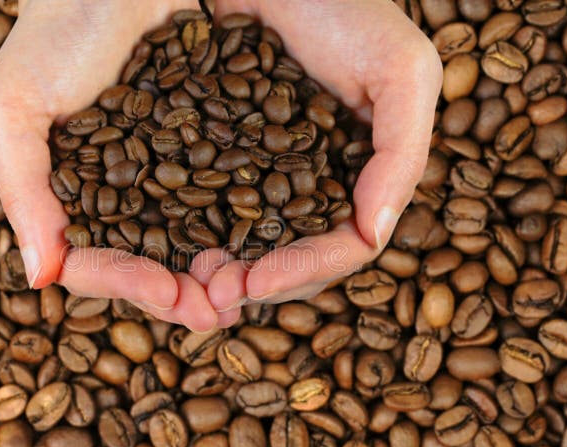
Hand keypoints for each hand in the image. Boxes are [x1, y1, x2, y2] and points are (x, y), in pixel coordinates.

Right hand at [0, 0, 225, 331]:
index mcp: (67, 195)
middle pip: (146, 265)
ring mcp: (160, 176)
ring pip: (186, 244)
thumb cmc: (56, 29)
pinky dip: (239, 229)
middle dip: (181, 295)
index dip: (127, 286)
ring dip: (214, 273)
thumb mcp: (13, 104)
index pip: (91, 263)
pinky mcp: (201, 150)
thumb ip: (21, 187)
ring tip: (244, 290)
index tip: (171, 297)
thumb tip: (40, 276)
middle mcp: (115, 194)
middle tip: (219, 313)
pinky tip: (264, 245)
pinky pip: (219, 202)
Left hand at [204, 0, 441, 315]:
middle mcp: (311, 182)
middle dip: (253, 284)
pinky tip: (164, 246)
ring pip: (245, 240)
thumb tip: (374, 234)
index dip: (302, 271)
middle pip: (289, 255)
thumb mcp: (402, 71)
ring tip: (182, 283)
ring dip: (217, 271)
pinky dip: (188, 231)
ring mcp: (264, 170)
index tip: (254, 284)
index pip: (340, 247)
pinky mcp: (220, 152)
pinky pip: (204, 203)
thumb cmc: (347, 9)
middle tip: (209, 298)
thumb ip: (403, 153)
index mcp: (357, 176)